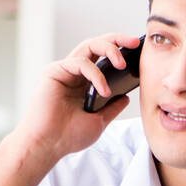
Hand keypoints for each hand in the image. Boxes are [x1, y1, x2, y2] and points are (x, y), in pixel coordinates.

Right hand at [14, 32, 140, 160]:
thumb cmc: (69, 136)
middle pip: (96, 45)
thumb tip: (127, 97)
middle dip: (117, 40)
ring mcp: (64, 70)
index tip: (138, 51)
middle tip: (134, 43)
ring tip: (122, 65)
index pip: (103, 58)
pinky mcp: (54, 71)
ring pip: (88, 46)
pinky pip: (80, 63)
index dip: (120, 51)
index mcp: (84, 82)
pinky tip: (104, 90)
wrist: (48, 145)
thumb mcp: (99, 121)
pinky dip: (96, 74)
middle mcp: (74, 73)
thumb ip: (112, 108)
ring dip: (109, 50)